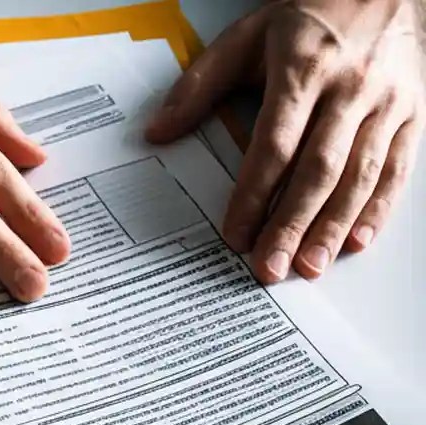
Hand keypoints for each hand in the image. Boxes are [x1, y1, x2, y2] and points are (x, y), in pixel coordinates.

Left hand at [146, 0, 423, 282]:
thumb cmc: (309, 15)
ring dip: (332, 226)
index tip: (234, 232)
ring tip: (308, 266)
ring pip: (360, 175)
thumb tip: (158, 131)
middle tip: (269, 266)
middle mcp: (350, 89)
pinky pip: (398, 169)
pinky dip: (378, 209)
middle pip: (317, 169)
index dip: (252, 194)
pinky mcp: (413, 114)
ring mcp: (387, 103)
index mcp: (303, 69)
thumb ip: (198, 86)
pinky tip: (355, 241)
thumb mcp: (245, 38)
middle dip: (291, 224)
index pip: (274, 144)